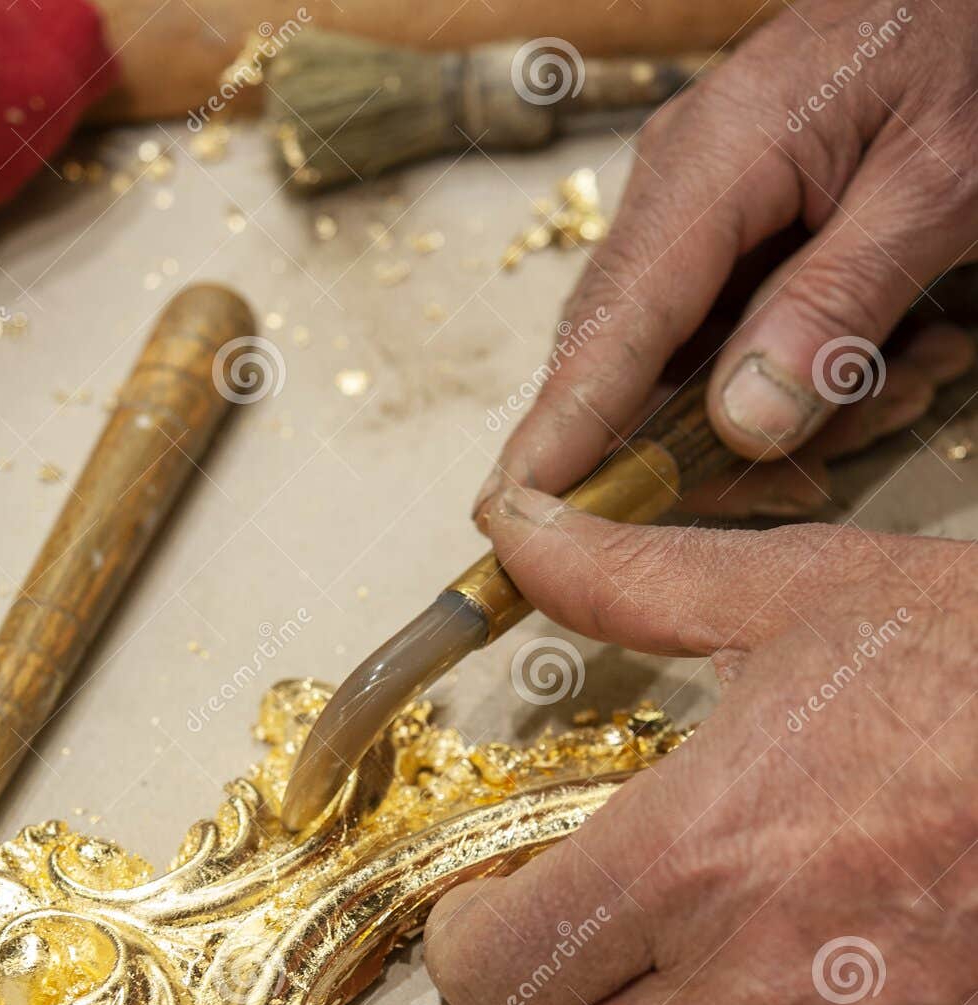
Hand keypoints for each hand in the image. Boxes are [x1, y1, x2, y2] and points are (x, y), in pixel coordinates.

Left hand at [424, 504, 977, 1004]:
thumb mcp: (802, 594)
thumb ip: (632, 580)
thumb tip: (521, 530)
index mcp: (692, 857)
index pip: (498, 971)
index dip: (470, 947)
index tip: (487, 915)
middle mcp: (753, 983)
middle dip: (565, 999)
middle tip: (598, 935)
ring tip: (740, 943)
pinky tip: (833, 997)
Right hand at [474, 0, 977, 516]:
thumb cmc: (969, 47)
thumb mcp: (936, 183)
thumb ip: (839, 303)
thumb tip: (741, 423)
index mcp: (713, 162)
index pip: (612, 328)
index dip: (561, 433)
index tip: (513, 516)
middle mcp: (678, 188)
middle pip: (634, 365)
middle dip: (716, 446)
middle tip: (823, 474)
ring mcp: (696, 211)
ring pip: (692, 369)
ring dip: (797, 405)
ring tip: (912, 370)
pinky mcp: (728, 231)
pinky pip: (730, 340)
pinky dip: (805, 372)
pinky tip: (896, 351)